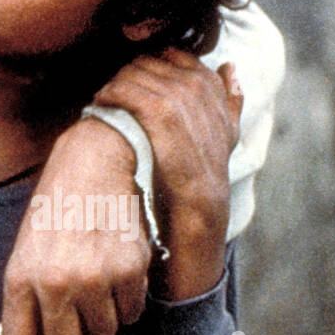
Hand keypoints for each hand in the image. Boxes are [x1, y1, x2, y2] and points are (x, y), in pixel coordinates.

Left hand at [0, 117, 150, 334]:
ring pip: (105, 334)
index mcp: (20, 278)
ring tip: (96, 274)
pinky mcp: (128, 270)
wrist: (94, 163)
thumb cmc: (57, 208)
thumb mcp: (28, 252)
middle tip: (79, 316)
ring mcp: (92, 278)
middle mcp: (54, 283)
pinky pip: (131, 313)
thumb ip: (29, 305)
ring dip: (104, 316)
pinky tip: (116, 264)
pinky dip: (127, 300)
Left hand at [92, 49, 242, 300]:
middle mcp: (223, 148)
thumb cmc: (170, 218)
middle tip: (116, 72)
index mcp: (221, 139)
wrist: (184, 277)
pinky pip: (163, 124)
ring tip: (108, 87)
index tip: (137, 58)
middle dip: (148, 66)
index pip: (202, 75)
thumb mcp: (179, 164)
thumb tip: (228, 70)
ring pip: (174, 95)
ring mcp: (212, 166)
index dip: (169, 58)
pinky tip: (107, 102)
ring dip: (134, 81)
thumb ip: (191, 126)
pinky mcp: (196, 186)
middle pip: (189, 79)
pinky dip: (131, 104)